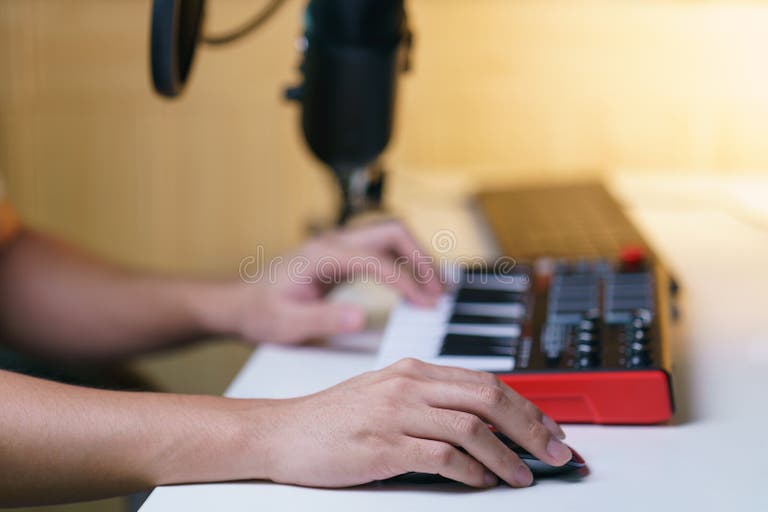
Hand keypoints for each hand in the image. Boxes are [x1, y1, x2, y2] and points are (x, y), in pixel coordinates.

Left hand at [228, 221, 442, 344]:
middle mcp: (334, 242)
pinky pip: (384, 249)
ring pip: (392, 236)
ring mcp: (340, 245)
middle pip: (393, 232)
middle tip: (439, 292)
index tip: (426, 305)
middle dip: (422, 258)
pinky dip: (406, 263)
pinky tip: (415, 287)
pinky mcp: (343, 255)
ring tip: (436, 290)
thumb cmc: (260, 313)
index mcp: (323, 255)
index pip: (379, 259)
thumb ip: (323, 320)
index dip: (407, 281)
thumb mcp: (287, 324)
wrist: (240, 303)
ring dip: (418, 258)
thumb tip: (361, 318)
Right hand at [258, 359, 569, 487]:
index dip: (525, 406)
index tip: (548, 428)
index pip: (484, 382)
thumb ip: (429, 401)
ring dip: (507, 455)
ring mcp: (395, 414)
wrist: (282, 432)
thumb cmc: (333, 418)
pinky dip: (471, 471)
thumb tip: (480, 421)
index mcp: (412, 371)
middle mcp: (408, 385)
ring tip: (524, 476)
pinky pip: (441, 457)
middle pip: (487, 398)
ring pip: (471, 427)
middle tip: (556, 452)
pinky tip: (484, 482)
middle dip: (530, 426)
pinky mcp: (382, 446)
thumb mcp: (385, 396)